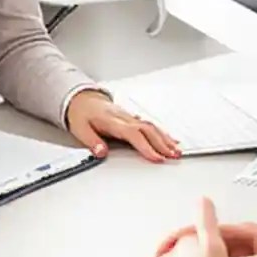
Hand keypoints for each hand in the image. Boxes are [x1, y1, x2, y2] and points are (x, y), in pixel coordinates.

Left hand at [65, 90, 179, 161]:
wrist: (82, 98)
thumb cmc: (81, 114)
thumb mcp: (79, 129)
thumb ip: (92, 141)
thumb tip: (101, 152)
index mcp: (112, 121)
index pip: (133, 133)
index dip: (146, 146)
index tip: (156, 157)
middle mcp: (124, 118)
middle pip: (147, 129)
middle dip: (162, 143)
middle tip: (173, 156)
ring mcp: (129, 117)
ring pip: (151, 126)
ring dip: (165, 138)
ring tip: (177, 151)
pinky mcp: (132, 118)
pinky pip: (150, 124)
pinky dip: (162, 133)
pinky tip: (171, 140)